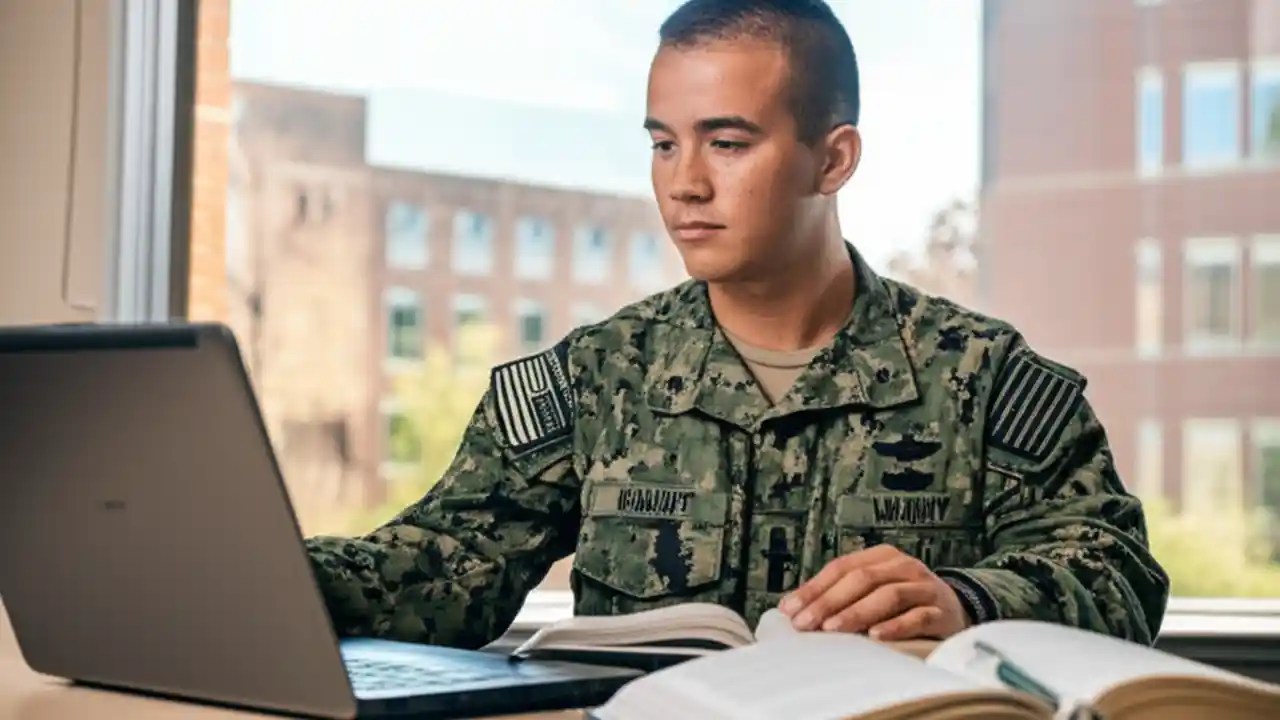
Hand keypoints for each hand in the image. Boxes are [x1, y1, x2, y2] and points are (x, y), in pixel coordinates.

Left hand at [777, 544, 970, 640]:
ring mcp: (924, 588)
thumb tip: (793, 608)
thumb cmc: (905, 602)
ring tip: (833, 628)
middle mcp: (903, 567)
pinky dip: (896, 626)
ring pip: (888, 595)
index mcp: (882, 557)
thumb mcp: (874, 590)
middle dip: (829, 601)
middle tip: (806, 623)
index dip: (814, 587)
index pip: (842, 567)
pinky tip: (876, 637)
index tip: (790, 609)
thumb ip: (841, 595)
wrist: (957, 611)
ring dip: (857, 612)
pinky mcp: (942, 612)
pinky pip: (918, 617)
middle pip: (861, 579)